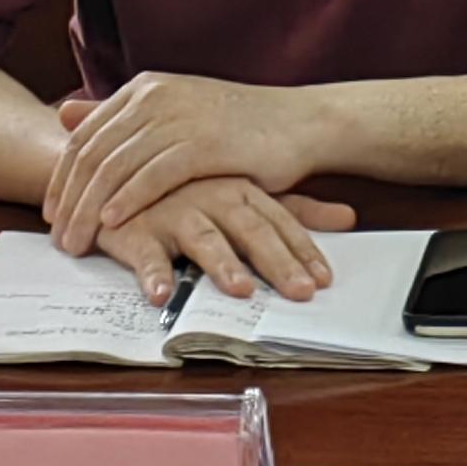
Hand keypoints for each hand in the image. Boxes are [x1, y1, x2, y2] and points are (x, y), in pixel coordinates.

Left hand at [43, 73, 331, 254]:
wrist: (300, 122)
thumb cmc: (238, 127)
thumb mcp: (175, 115)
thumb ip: (123, 118)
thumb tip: (64, 114)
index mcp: (144, 89)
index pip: (85, 136)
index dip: (62, 177)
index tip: (51, 213)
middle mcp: (154, 97)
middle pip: (93, 154)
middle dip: (70, 200)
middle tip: (58, 238)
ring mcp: (178, 117)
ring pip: (116, 167)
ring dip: (90, 209)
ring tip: (77, 241)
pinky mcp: (202, 142)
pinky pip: (153, 175)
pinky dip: (128, 200)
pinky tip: (112, 223)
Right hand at [87, 175, 354, 305]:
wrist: (117, 170)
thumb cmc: (189, 188)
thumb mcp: (244, 191)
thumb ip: (294, 207)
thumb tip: (349, 215)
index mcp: (240, 189)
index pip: (280, 222)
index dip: (303, 251)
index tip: (325, 280)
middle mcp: (211, 197)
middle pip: (251, 231)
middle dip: (278, 262)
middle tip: (300, 292)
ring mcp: (172, 211)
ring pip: (202, 239)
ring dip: (222, 265)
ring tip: (241, 290)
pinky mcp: (133, 228)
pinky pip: (143, 253)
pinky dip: (152, 273)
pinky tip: (161, 295)